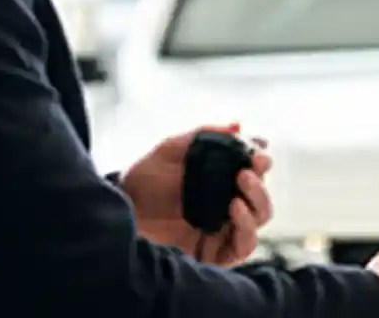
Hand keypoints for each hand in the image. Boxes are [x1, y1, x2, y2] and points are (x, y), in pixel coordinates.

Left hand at [120, 122, 272, 265]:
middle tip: (249, 168)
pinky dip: (247, 227)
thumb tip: (237, 125)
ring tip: (240, 186)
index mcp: (219, 180)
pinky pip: (244, 245)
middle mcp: (226, 204)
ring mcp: (223, 230)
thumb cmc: (142, 183)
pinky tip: (234, 209)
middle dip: (260, 180)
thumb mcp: (170, 151)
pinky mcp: (216, 253)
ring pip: (260, 218)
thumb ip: (202, 136)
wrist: (118, 216)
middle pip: (261, 194)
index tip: (257, 149)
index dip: (260, 159)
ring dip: (258, 200)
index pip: (253, 169)